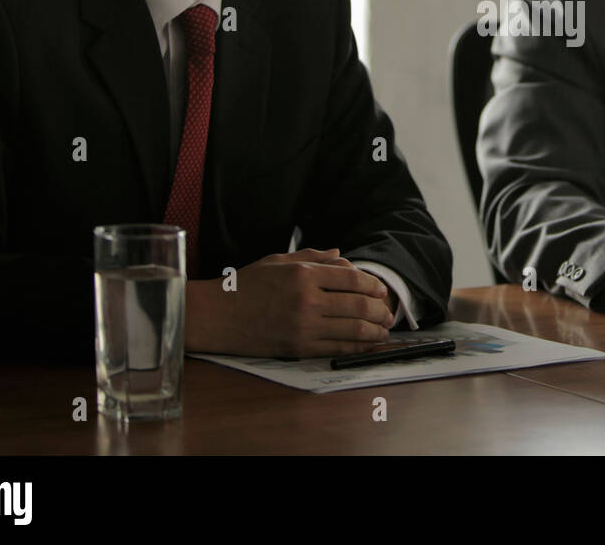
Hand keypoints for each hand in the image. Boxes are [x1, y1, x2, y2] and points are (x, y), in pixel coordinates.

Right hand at [185, 247, 393, 357]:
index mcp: (303, 275)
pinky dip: (357, 347)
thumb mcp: (278, 261)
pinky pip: (336, 348)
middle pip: (358, 304)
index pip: (351, 278)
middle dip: (380, 310)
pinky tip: (367, 345)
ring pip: (353, 329)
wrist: (215, 317)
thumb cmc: (245, 286)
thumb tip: (342, 256)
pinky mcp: (298, 348)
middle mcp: (307, 300)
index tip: (381, 290)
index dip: (372, 284)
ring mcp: (303, 326)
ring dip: (374, 330)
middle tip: (389, 313)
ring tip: (384, 330)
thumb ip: (313, 257)